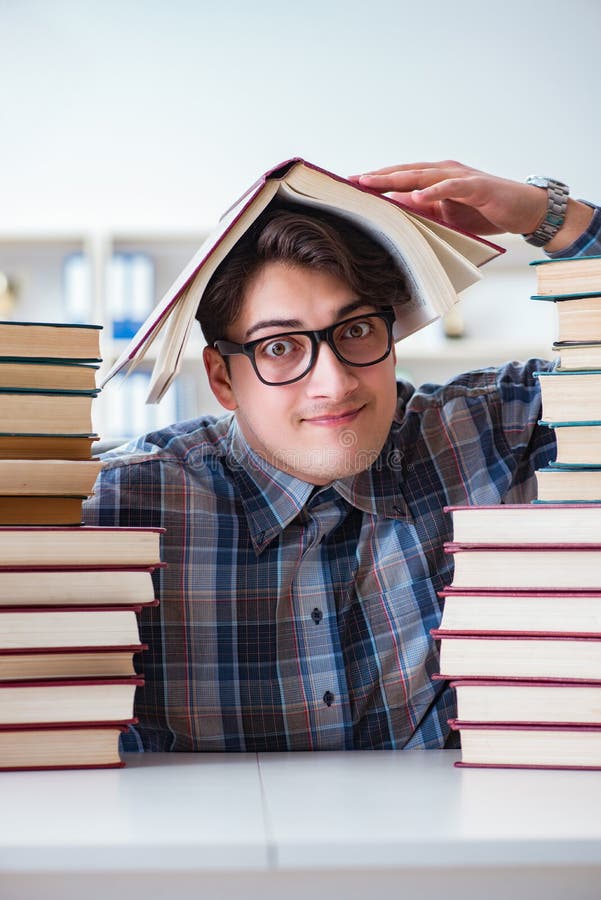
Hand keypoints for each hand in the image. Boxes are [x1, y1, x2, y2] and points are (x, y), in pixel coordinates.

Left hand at [349, 160, 547, 235]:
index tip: (350, 186)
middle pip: (405, 172)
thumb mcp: (447, 216)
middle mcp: (444, 172)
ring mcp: (460, 177)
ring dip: (396, 179)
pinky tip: (417, 196)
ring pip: (422, 176)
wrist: (522, 210)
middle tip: (351, 181)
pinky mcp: (476, 186)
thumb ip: (423, 211)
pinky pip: (452, 187)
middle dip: (377, 177)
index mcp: (435, 179)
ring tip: (373, 183)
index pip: (400, 178)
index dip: (375, 181)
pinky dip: (434, 191)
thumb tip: (397, 211)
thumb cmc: (484, 211)